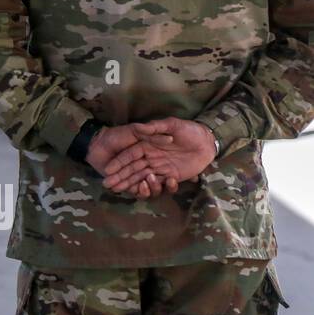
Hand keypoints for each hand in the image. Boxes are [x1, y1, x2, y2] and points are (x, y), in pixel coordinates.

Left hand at [84, 124, 173, 198]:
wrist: (96, 144)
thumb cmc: (115, 135)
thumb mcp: (134, 130)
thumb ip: (149, 131)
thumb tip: (169, 137)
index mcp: (150, 155)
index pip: (165, 164)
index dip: (171, 169)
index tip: (176, 171)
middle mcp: (146, 166)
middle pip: (160, 177)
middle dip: (165, 180)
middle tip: (170, 179)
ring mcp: (138, 176)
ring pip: (151, 186)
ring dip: (153, 187)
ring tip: (150, 181)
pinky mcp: (129, 185)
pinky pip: (138, 191)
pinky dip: (141, 192)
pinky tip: (140, 187)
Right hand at [102, 119, 216, 193]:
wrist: (207, 141)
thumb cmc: (189, 129)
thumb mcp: (172, 124)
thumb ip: (155, 127)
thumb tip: (140, 126)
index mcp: (147, 145)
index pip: (129, 156)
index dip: (118, 164)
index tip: (107, 171)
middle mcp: (151, 158)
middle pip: (132, 169)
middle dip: (120, 178)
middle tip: (108, 185)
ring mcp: (160, 168)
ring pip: (143, 179)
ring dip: (134, 185)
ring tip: (129, 190)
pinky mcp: (171, 176)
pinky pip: (161, 185)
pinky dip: (157, 187)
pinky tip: (155, 185)